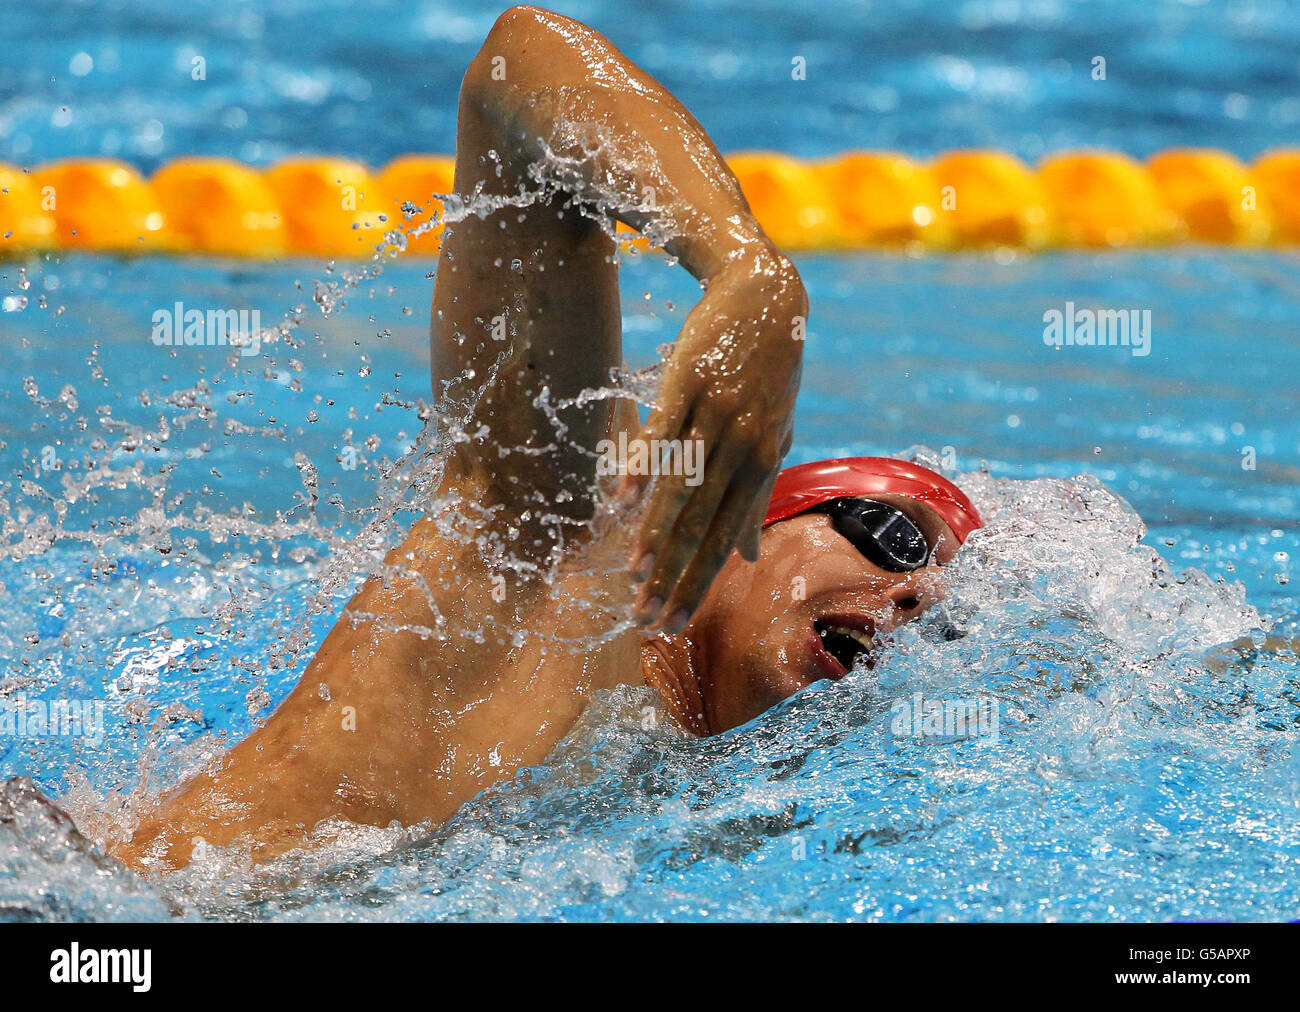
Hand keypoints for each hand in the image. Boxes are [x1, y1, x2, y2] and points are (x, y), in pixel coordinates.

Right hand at [621, 248, 806, 631]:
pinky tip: (619, 503)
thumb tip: (748, 556)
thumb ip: (759, 493)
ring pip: (681, 487)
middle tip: (648, 617)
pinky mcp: (688, 383)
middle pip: (702, 525)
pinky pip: (662, 434)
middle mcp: (742, 446)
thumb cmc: (769, 371)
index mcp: (761, 463)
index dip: (699, 583)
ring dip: (655, 535)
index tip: (675, 622)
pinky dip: (640, 470)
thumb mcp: (775, 432)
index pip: (726, 538)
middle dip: (675, 576)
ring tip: (633, 574)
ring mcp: (715, 415)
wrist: (766, 296)